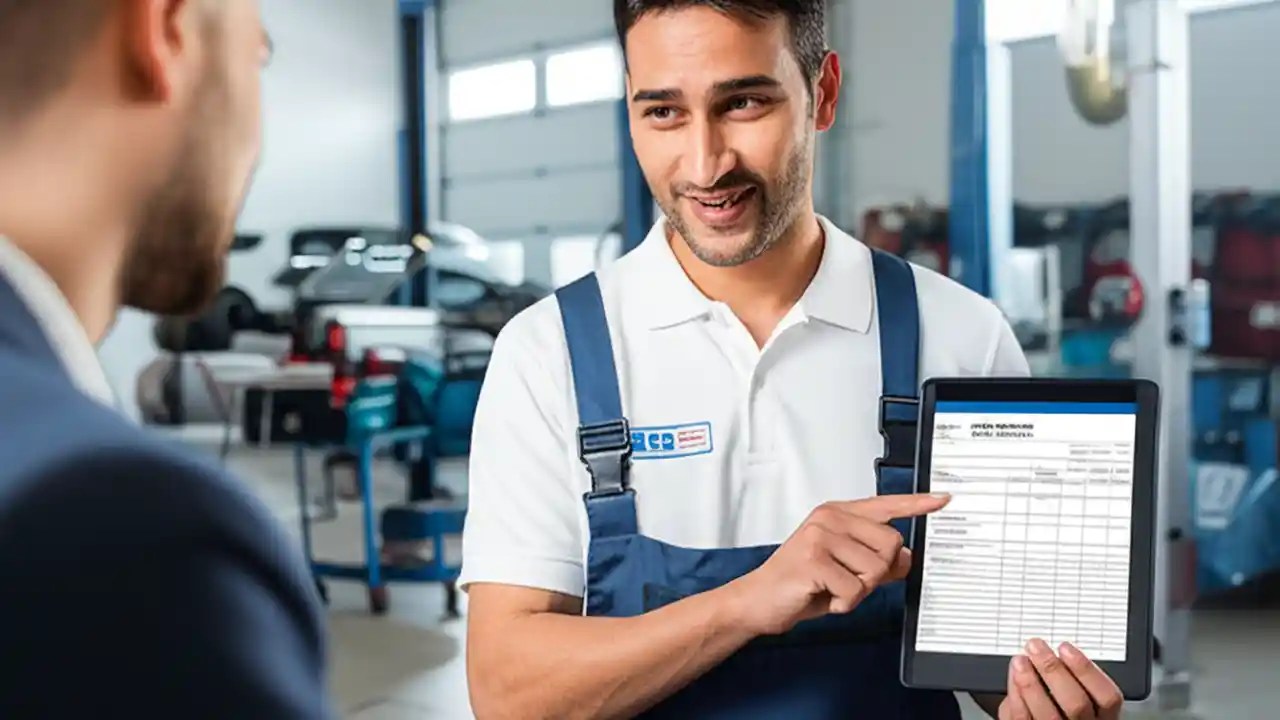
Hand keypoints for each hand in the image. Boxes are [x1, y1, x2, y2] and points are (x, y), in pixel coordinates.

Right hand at [725, 493, 949, 636]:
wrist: (759, 600)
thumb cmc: (801, 583)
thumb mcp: (845, 571)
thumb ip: (877, 562)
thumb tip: (907, 558)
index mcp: (838, 514)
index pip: (886, 505)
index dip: (917, 504)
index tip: (942, 499)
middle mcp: (830, 518)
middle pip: (891, 544)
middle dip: (877, 573)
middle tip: (847, 580)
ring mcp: (820, 536)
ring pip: (875, 570)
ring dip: (858, 592)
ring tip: (831, 588)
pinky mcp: (814, 559)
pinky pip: (855, 590)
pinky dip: (844, 603)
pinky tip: (823, 596)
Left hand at [999, 640, 1123, 718]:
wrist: (1045, 719)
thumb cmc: (1062, 705)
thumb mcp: (1078, 690)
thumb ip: (1072, 675)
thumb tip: (1052, 651)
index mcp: (1101, 714)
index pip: (1107, 696)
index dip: (1086, 670)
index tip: (1065, 647)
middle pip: (1076, 704)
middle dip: (1053, 670)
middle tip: (1036, 647)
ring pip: (1049, 715)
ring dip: (1031, 683)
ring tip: (1020, 661)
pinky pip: (1024, 719)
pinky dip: (1016, 696)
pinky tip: (1014, 678)